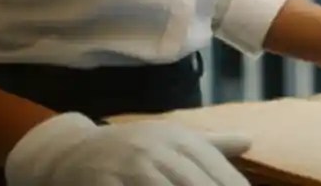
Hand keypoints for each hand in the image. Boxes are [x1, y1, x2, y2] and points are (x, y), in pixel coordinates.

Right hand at [4, 112, 250, 185]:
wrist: (71, 150)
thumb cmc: (132, 149)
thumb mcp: (171, 141)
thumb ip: (211, 146)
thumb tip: (249, 140)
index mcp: (182, 140)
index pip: (223, 176)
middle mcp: (160, 149)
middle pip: (200, 185)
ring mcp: (131, 166)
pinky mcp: (104, 183)